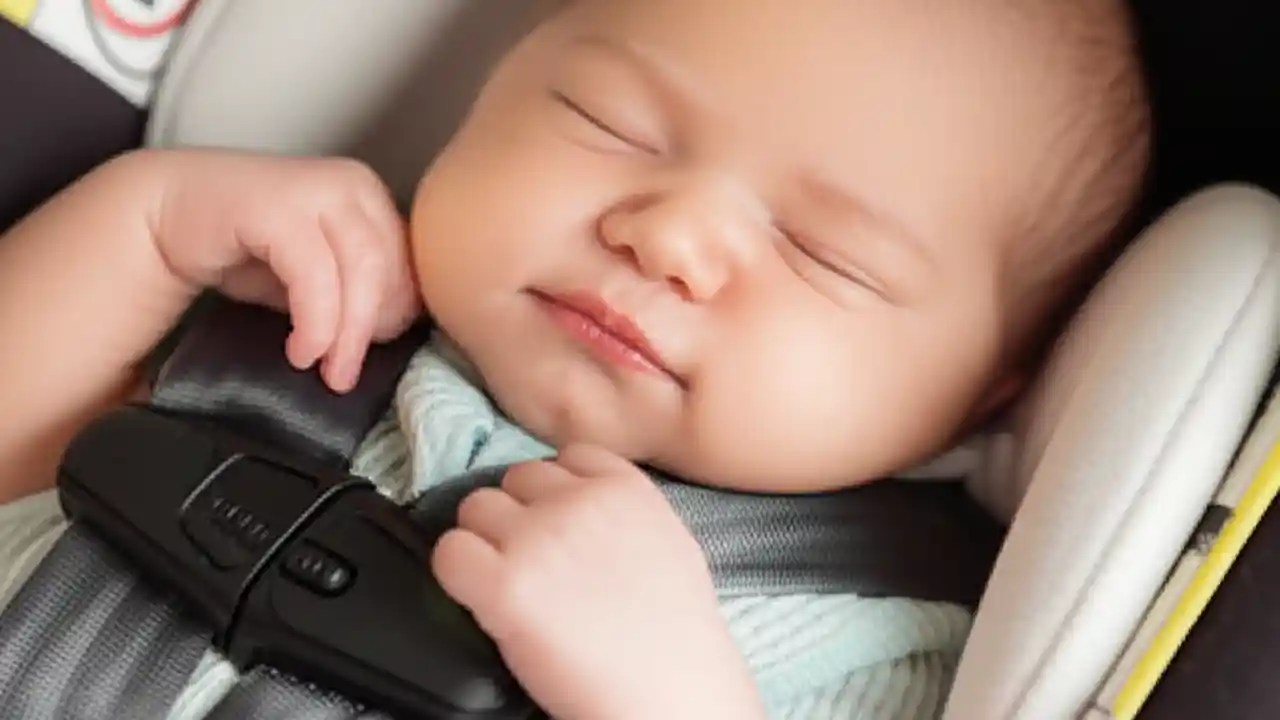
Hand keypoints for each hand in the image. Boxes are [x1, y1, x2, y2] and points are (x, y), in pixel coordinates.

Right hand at [152, 150, 420, 391]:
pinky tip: (301, 351)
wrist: (169, 212)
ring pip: (360, 270)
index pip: (410, 263)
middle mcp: (353, 185)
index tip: (378, 354)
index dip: (400, 315)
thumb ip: (358, 294)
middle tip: (346, 374)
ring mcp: (317, 188)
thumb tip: (398, 329)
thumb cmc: (250, 248)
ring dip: (347, 332)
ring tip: (327, 370)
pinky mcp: (277, 204)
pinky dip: (316, 321)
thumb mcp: (318, 278)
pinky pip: (315, 274)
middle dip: (373, 329)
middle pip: (391, 268)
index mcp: (372, 199)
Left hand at [432, 445, 765, 719]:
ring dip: (485, 543)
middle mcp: (578, 502)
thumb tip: (577, 498)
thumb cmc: (675, 638)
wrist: (670, 696)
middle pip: (515, 481)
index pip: (565, 457)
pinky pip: (449, 553)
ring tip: (512, 585)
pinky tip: (483, 600)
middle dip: (519, 518)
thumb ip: (623, 510)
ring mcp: (538, 540)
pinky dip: (457, 575)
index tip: (558, 527)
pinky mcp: (504, 586)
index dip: (554, 494)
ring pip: (475, 509)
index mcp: (625, 488)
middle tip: (534, 566)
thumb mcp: (668, 544)